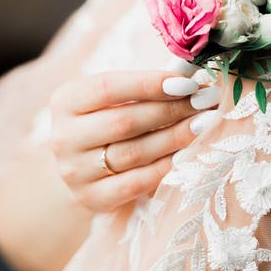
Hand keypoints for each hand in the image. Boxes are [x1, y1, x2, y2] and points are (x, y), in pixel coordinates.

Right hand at [48, 70, 222, 212]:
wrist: (82, 162)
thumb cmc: (107, 117)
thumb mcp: (116, 95)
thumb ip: (146, 84)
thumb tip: (190, 72)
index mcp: (66, 101)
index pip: (109, 88)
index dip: (150, 84)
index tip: (189, 82)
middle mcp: (64, 137)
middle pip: (124, 122)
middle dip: (171, 110)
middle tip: (206, 101)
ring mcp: (74, 172)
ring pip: (133, 153)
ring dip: (175, 137)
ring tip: (205, 124)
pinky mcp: (91, 198)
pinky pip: (136, 183)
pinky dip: (165, 167)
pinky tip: (188, 153)